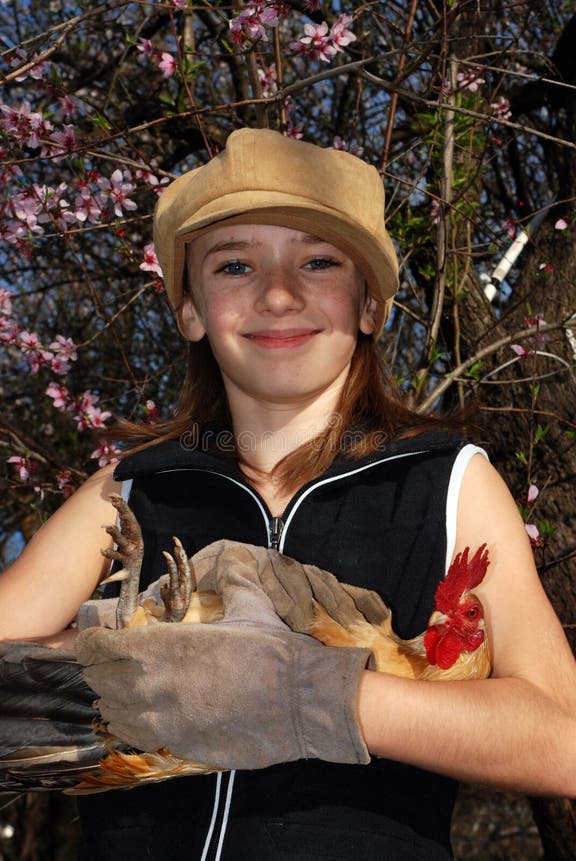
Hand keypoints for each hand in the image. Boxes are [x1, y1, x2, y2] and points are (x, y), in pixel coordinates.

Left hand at [75, 541, 370, 770]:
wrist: (301, 701)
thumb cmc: (272, 650)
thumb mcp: (250, 606)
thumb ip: (234, 580)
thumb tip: (235, 557)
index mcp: (160, 646)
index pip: (97, 648)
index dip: (94, 641)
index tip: (101, 638)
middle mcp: (150, 686)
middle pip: (98, 681)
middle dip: (103, 668)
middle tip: (116, 660)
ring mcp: (162, 722)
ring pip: (113, 713)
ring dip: (116, 698)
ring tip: (131, 688)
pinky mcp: (178, 746)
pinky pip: (139, 737)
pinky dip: (137, 724)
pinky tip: (153, 713)